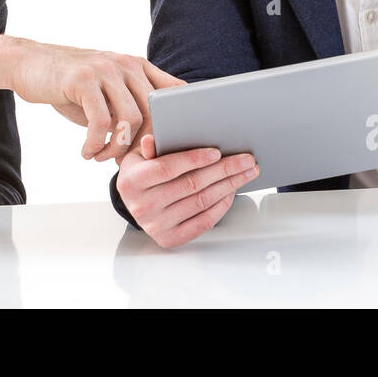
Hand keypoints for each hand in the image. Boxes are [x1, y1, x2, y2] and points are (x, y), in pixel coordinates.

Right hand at [0, 32, 184, 162]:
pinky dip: (96, 144)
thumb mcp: (105, 93)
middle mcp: (127, 64)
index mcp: (138, 66)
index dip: (177, 123)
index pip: (175, 92)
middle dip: (143, 145)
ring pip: (131, 119)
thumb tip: (152, 148)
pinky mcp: (83, 79)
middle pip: (156, 112)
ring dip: (117, 148)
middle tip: (126, 163)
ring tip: (101, 158)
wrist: (28, 63)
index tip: (163, 150)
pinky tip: (86, 152)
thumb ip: (129, 109)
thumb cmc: (70, 86)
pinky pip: (101, 122)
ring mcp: (106, 69)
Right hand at [116, 133, 257, 248]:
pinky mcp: (170, 238)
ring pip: (201, 202)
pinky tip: (232, 191)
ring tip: (245, 173)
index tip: (217, 152)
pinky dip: (221, 205)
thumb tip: (152, 139)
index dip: (194, 159)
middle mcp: (142, 206)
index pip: (167, 168)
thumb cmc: (142, 173)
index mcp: (132, 181)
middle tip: (245, 160)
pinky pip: (203, 221)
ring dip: (228, 186)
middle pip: (191, 185)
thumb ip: (150, 148)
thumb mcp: (139, 155)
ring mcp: (156, 225)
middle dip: (223, 170)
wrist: (134, 202)